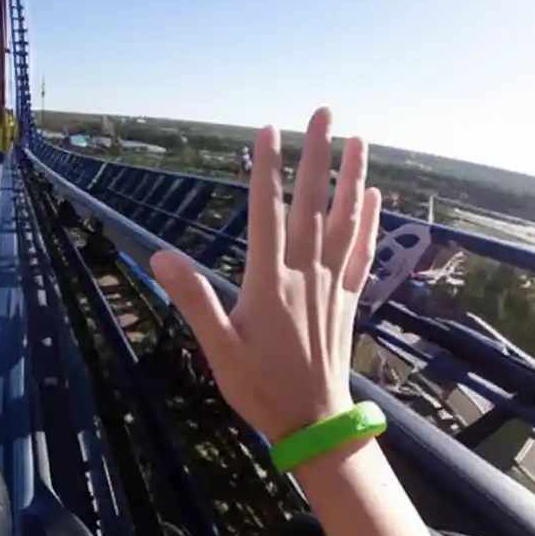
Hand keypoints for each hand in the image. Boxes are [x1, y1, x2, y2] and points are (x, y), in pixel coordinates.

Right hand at [150, 108, 381, 441]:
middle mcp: (305, 274)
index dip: (267, 170)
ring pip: (346, 220)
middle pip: (315, 204)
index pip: (268, 213)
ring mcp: (331, 284)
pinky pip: (361, 250)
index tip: (266, 130)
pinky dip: (369, 220)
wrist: (314, 423)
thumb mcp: (218, 347)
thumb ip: (192, 298)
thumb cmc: (259, 388)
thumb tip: (160, 255)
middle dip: (318, 155)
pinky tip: (374, 197)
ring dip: (352, 176)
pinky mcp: (346, 299)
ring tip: (359, 138)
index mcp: (270, 282)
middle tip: (323, 112)